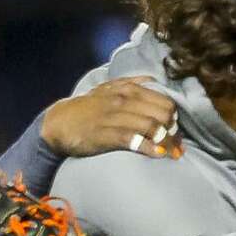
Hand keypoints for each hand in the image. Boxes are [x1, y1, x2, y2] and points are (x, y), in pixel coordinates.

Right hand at [41, 81, 181, 160]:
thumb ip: (132, 83)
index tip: (174, 131)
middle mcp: (124, 100)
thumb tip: (154, 80)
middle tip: (175, 145)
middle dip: (173, 131)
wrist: (60, 122)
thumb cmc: (88, 108)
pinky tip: (158, 155)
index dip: (174, 117)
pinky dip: (149, 148)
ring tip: (171, 153)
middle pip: (162, 114)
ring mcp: (115, 117)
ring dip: (166, 142)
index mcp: (128, 89)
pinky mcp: (106, 134)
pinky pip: (133, 140)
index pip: (164, 101)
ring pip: (151, 126)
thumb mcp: (108, 88)